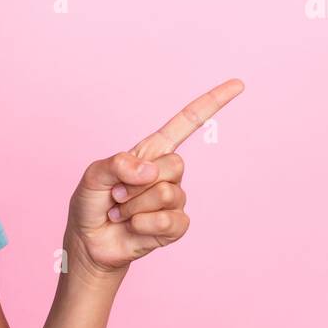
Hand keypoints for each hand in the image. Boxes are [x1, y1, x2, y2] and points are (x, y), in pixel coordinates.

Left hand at [66, 78, 244, 276]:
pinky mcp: (175, 226)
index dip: (211, 104)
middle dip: (138, 182)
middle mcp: (167, 173)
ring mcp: (174, 200)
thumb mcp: (93, 176)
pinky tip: (133, 228)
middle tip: (117, 195)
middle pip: (176, 164)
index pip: (186, 123)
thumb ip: (116, 164)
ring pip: (167, 194)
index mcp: (151, 152)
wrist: (89, 242)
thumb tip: (151, 171)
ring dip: (134, 207)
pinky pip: (169, 221)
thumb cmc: (91, 205)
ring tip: (121, 213)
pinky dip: (143, 225)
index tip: (238, 85)